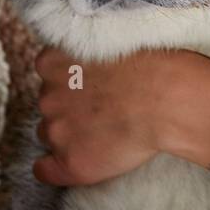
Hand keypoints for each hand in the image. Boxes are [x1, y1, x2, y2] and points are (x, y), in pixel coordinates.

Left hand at [32, 45, 209, 185]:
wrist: (166, 99)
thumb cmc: (149, 65)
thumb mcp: (106, 38)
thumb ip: (82, 50)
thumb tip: (83, 63)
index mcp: (50, 62)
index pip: (48, 76)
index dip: (71, 83)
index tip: (92, 87)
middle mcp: (46, 96)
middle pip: (49, 105)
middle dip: (69, 107)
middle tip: (103, 109)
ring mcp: (57, 130)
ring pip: (50, 134)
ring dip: (68, 134)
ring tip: (104, 132)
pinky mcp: (71, 161)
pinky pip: (44, 170)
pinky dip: (52, 169)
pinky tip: (71, 164)